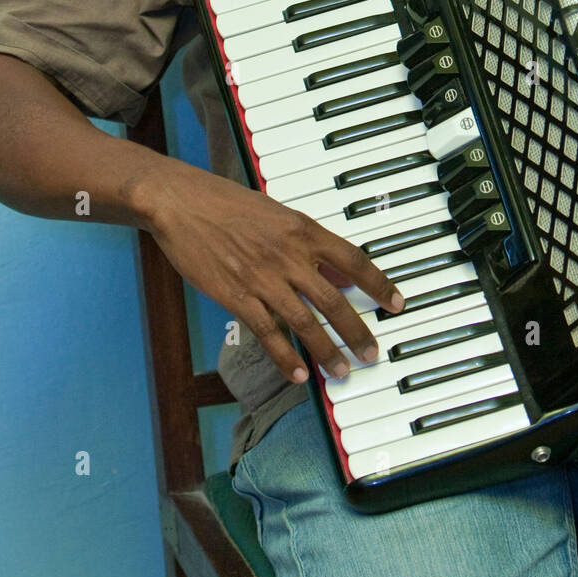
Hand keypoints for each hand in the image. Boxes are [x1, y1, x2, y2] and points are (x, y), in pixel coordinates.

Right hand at [133, 154, 404, 384]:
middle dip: (358, 331)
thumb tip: (339, 270)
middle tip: (372, 353)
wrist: (181, 202)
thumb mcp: (277, 214)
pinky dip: (285, 356)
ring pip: (305, 321)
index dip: (380, 284)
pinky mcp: (236, 295)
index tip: (396, 303)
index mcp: (302, 229)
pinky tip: (298, 374)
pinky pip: (267, 333)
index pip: (354, 260)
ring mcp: (262, 278)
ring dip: (327, 351)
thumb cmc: (225, 202)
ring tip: (341, 371)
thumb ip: (308, 243)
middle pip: (334, 300)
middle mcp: (288, 255)